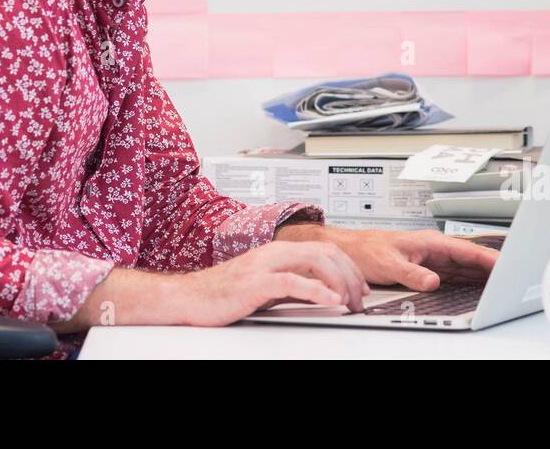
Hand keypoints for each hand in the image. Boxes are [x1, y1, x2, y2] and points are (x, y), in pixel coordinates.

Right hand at [176, 240, 371, 325]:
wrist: (190, 298)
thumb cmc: (223, 293)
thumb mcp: (266, 287)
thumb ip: (292, 285)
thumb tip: (320, 292)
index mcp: (278, 250)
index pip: (324, 249)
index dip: (348, 267)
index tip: (360, 287)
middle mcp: (274, 252)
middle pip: (326, 252)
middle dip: (350, 274)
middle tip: (360, 298)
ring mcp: (265, 265)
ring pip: (315, 261)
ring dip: (339, 282)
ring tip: (349, 301)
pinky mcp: (256, 282)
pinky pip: (293, 282)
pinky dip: (317, 289)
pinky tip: (330, 299)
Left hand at [279, 224, 498, 291]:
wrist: (349, 249)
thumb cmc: (365, 249)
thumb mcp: (388, 263)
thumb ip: (412, 273)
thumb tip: (433, 281)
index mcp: (429, 242)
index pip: (465, 250)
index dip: (487, 257)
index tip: (505, 264)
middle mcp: (433, 248)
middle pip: (470, 258)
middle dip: (492, 266)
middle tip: (514, 276)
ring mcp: (432, 258)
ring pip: (465, 266)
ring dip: (483, 274)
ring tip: (503, 283)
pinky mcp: (428, 268)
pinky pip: (455, 274)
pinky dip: (470, 279)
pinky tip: (479, 286)